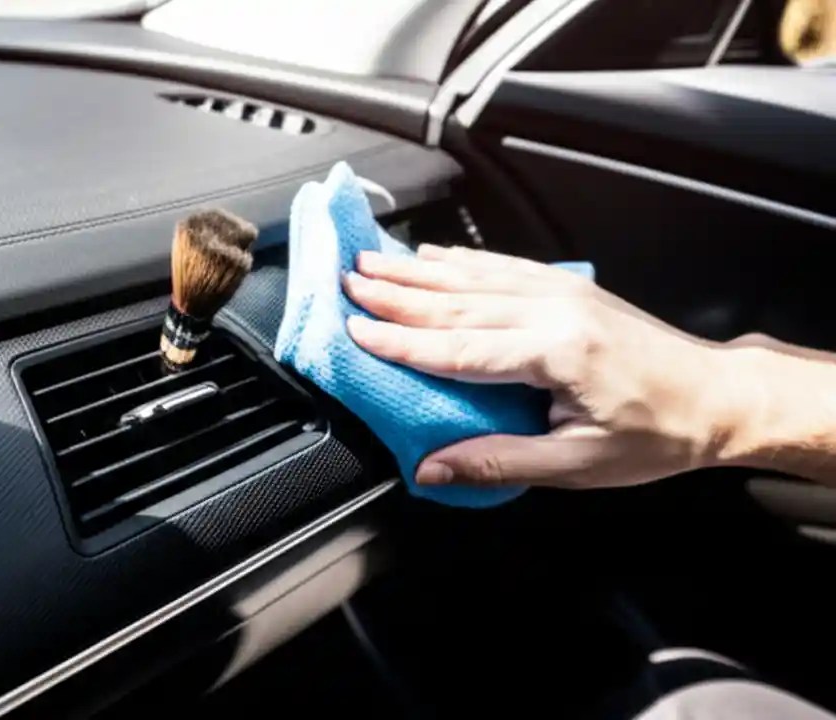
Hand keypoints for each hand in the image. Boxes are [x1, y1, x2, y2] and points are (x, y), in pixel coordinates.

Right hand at [341, 244, 745, 489]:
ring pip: (473, 275)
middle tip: (347, 280)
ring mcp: (561, 292)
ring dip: (417, 268)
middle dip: (396, 290)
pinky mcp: (568, 288)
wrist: (717, 397)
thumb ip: (498, 461)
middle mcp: (553, 310)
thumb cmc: (656, 435)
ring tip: (371, 259)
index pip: (457, 346)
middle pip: (457, 299)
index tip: (355, 329)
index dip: (400, 340)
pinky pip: (502, 266)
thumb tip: (431, 468)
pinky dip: (460, 260)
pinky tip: (432, 255)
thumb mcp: (577, 464)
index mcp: (554, 353)